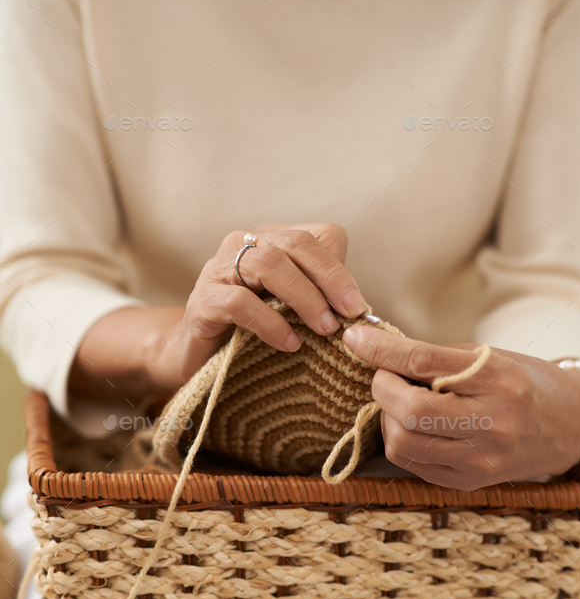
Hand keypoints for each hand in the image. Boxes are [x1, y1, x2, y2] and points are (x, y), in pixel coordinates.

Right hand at [71, 223, 365, 401]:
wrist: (196, 362)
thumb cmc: (252, 336)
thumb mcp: (291, 314)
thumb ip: (321, 303)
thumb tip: (363, 313)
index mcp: (270, 242)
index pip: (313, 237)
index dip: (338, 269)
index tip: (356, 306)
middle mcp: (243, 246)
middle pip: (293, 243)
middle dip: (328, 278)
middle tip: (348, 315)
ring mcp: (218, 270)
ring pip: (267, 265)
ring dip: (303, 297)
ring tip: (323, 329)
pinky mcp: (201, 301)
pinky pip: (239, 303)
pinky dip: (269, 322)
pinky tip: (288, 344)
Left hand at [343, 326, 579, 489]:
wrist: (566, 426)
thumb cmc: (520, 381)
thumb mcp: (487, 356)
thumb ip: (434, 356)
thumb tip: (374, 349)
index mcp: (499, 380)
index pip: (424, 363)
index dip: (382, 351)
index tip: (356, 340)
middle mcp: (493, 423)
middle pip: (410, 410)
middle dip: (382, 388)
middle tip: (385, 376)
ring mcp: (481, 459)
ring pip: (402, 442)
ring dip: (387, 417)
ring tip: (400, 402)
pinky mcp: (468, 482)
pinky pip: (410, 463)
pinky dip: (398, 439)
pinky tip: (411, 425)